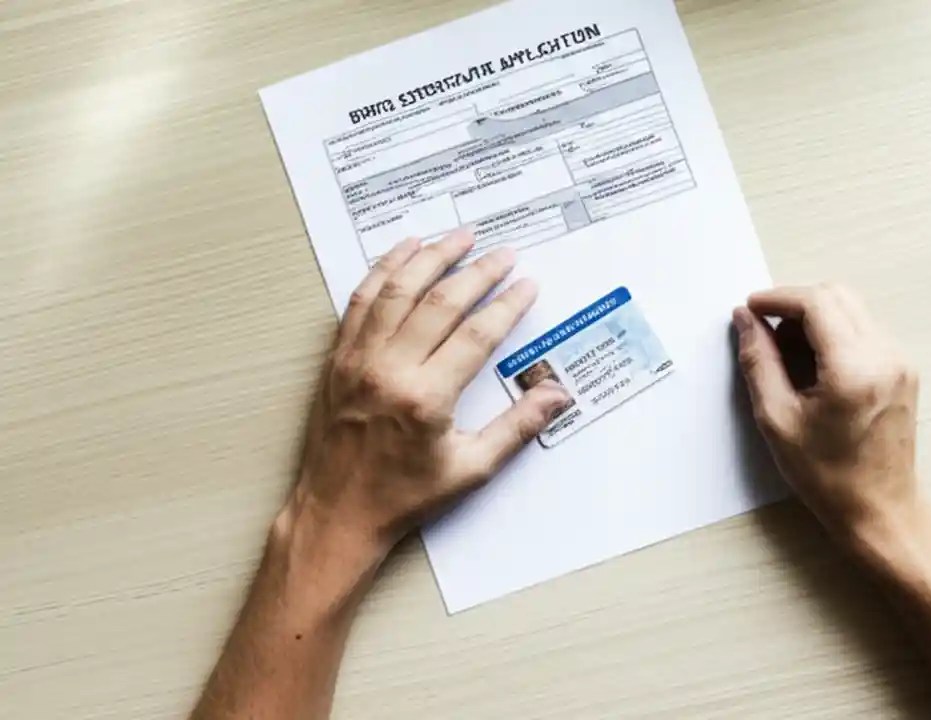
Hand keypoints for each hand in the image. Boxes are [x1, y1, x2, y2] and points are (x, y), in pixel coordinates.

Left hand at [282, 230, 570, 562]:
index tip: (526, 285)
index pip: (476, 335)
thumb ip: (517, 427)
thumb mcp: (471, 469)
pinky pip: (361, 301)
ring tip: (457, 237)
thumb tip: (557, 396)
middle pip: (439, 303)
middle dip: (476, 273)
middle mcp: (389, 370)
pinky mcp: (338, 359)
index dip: (506, 305)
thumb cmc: (404, 497)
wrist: (338, 513)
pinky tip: (403, 252)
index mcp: (425, 398)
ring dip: (430, 257)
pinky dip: (383, 271)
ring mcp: (359, 360)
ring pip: (397, 291)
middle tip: (503, 254)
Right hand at [732, 283, 919, 551]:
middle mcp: (885, 356)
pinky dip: (834, 335)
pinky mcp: (903, 369)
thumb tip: (746, 320)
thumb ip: (759, 361)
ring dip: (815, 319)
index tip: (751, 309)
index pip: (816, 303)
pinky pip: (864, 330)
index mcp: (855, 369)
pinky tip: (814, 369)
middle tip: (767, 335)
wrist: (880, 509)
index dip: (778, 298)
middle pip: (837, 295)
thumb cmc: (828, 476)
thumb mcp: (777, 419)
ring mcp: (900, 360)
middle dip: (796, 306)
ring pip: (852, 309)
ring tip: (789, 360)